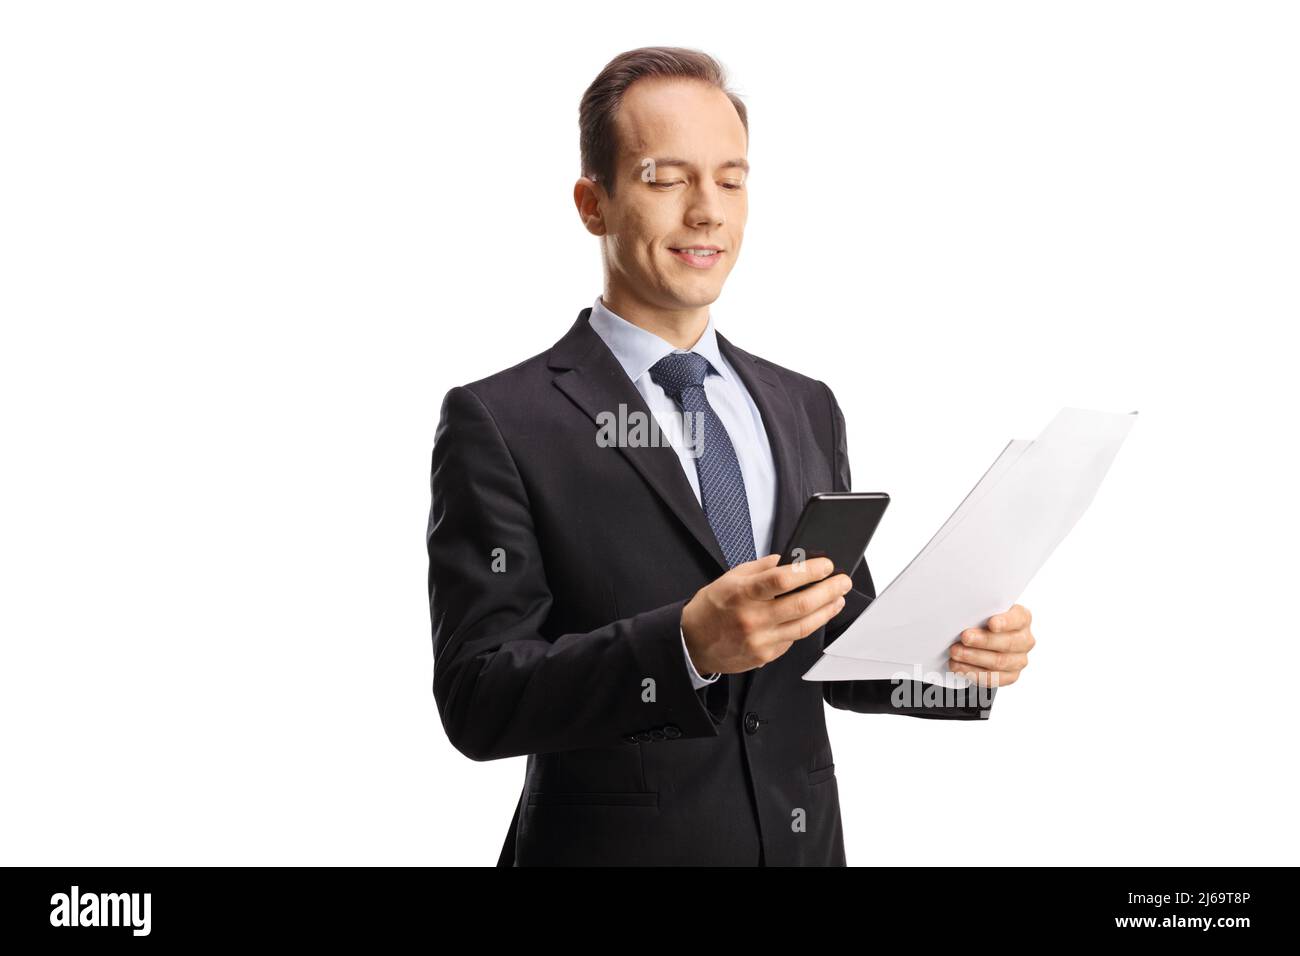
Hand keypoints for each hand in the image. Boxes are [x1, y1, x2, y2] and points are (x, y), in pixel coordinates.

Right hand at [682, 554, 852, 674]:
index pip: (781, 579)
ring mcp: (759, 640)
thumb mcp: (731, 578)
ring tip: (838, 598)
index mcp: (742, 593)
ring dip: (826, 610)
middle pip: (801, 604)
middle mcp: (751, 618)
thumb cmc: (712, 607)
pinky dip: (806, 625)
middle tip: (843, 581)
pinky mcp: (764, 656)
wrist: (692, 643)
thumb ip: (761, 569)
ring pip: (804, 626)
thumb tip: (791, 560)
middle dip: (828, 590)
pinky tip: (815, 615)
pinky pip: (792, 639)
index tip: (826, 565)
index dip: (809, 571)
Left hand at [947, 603, 1035, 686]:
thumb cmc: (981, 622)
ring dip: (974, 657)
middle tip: (965, 637)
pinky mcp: (1010, 676)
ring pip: (999, 662)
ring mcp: (1019, 660)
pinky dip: (973, 673)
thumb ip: (979, 612)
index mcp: (1022, 618)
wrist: (980, 640)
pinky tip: (959, 667)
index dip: (1006, 622)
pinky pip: (993, 678)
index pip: (1018, 619)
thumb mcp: (982, 612)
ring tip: (956, 652)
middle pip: (1008, 642)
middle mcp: (1024, 640)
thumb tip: (962, 613)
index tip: (991, 624)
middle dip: (984, 640)